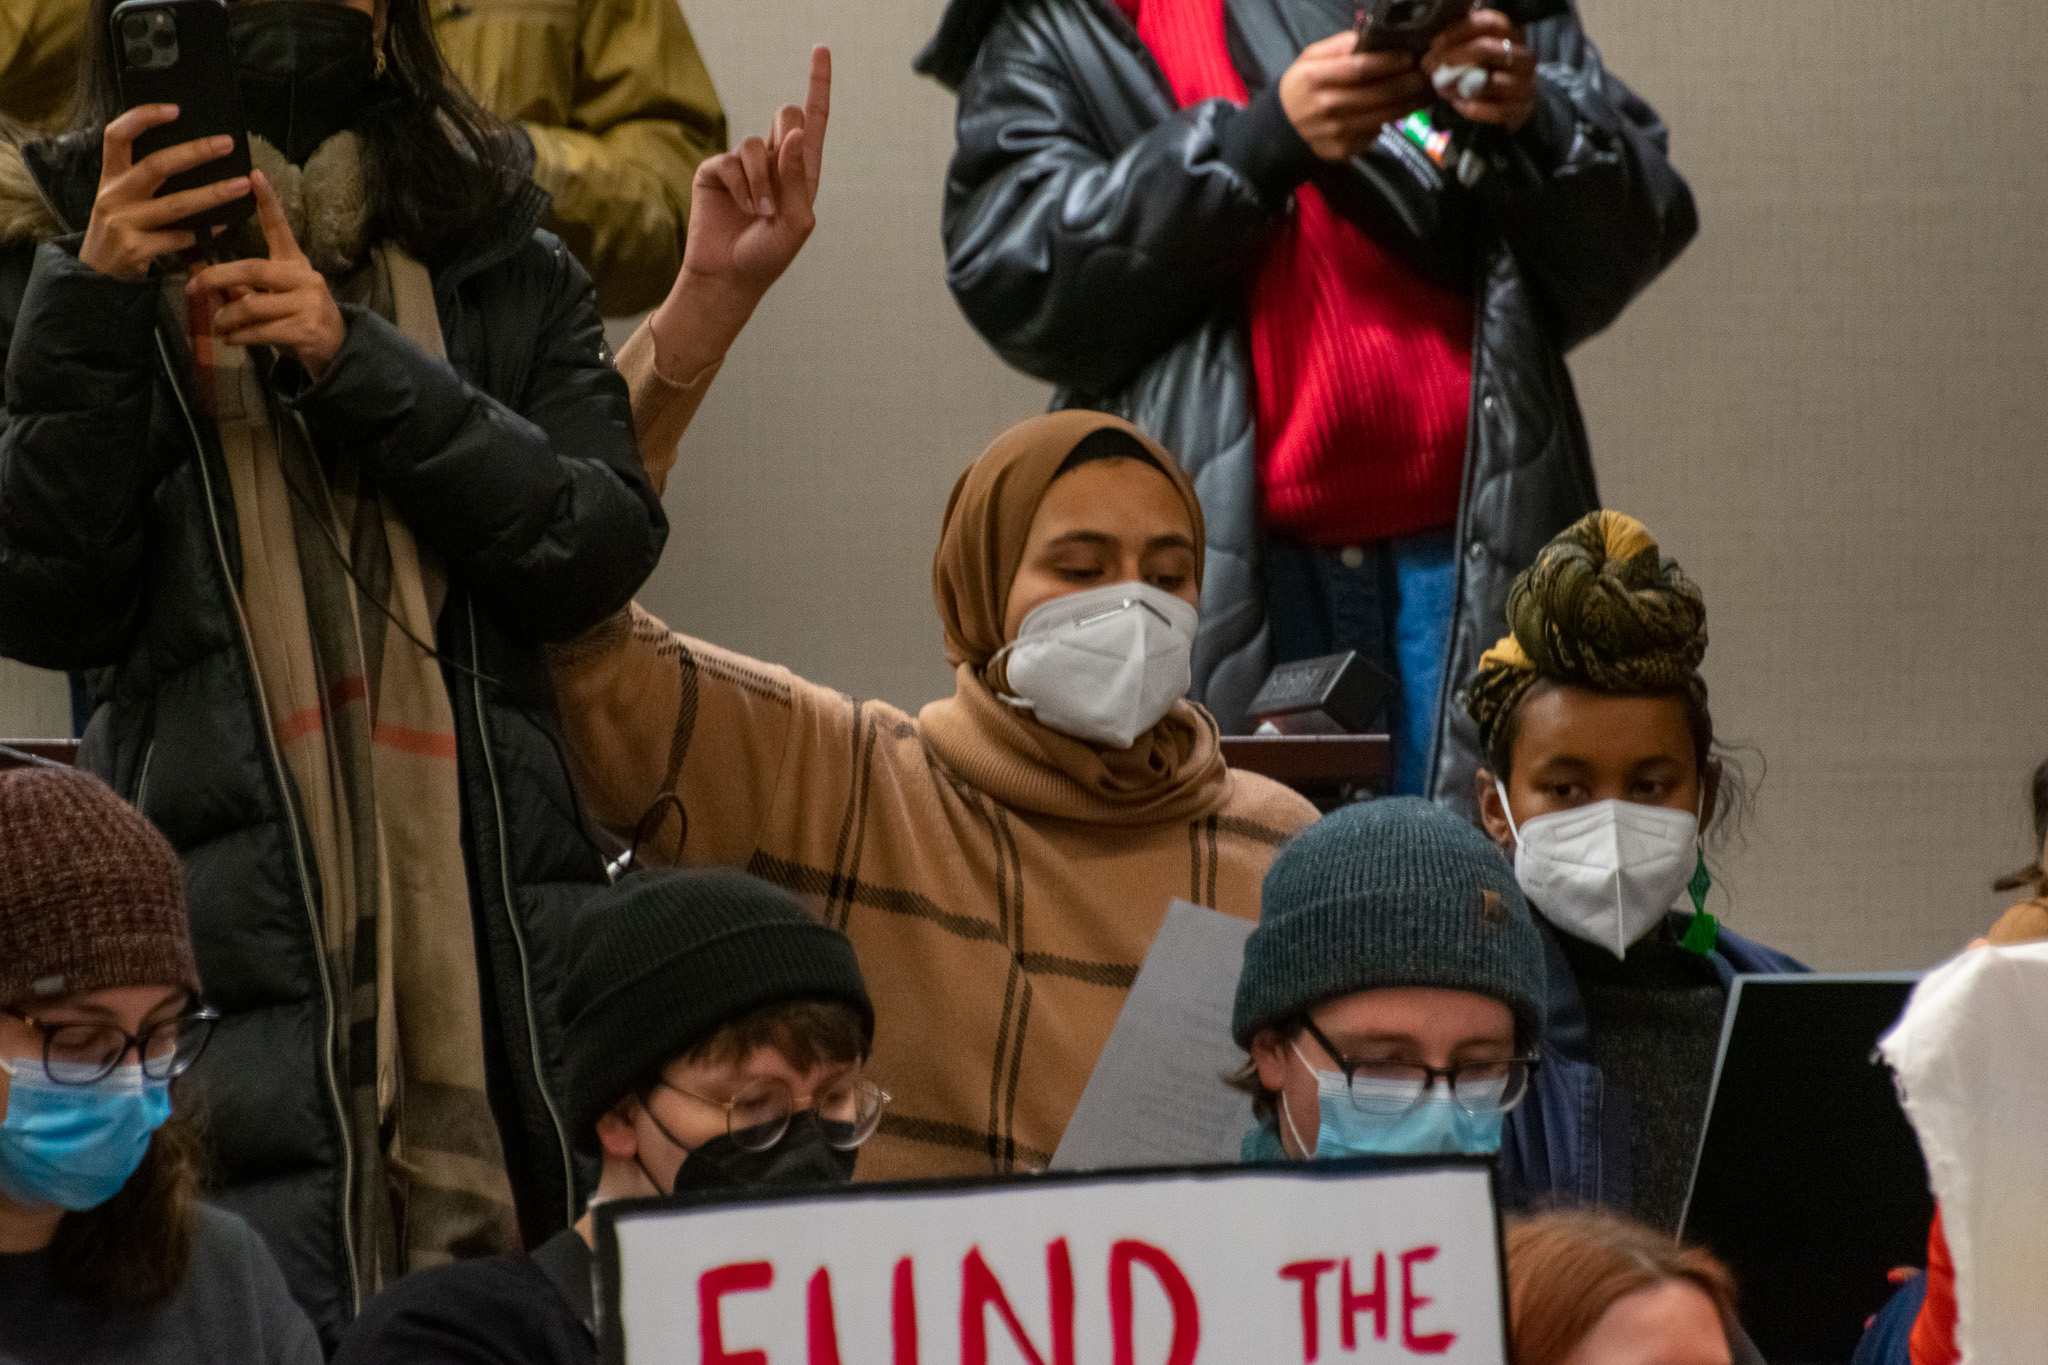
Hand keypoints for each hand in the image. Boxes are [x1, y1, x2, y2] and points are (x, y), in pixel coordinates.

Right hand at [79, 105, 249, 280]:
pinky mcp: (135, 249)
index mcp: (109, 176)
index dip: (143, 118)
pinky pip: (178, 238)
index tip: (175, 109)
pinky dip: (204, 232)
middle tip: (226, 143)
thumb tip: (192, 155)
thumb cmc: (120, 230)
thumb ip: (145, 181)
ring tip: (241, 185)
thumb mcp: (121, 199)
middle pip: (155, 166)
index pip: (117, 135)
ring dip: (212, 194)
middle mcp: (113, 195)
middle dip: (194, 153)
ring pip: (175, 205)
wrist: (96, 276)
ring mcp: (123, 223)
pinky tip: (225, 225)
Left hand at [186, 169, 346, 380]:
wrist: (336, 348)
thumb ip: (247, 286)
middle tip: (193, 286)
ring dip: (227, 317)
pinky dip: (239, 336)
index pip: (280, 228)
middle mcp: (305, 278)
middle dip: (217, 278)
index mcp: (295, 263)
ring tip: (218, 324)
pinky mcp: (306, 330)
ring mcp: (308, 304)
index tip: (254, 174)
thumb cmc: (298, 315)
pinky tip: (231, 339)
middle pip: (253, 270)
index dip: (268, 202)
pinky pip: (260, 331)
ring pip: (252, 306)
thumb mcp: (276, 295)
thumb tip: (209, 281)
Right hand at [649, 45, 829, 380]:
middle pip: (786, 116)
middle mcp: (774, 162)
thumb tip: (796, 133)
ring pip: (757, 142)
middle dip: (787, 138)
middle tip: (780, 174)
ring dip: (762, 180)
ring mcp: (743, 165)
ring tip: (761, 211)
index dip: (818, 85)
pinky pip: (730, 159)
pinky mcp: (715, 171)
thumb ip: (797, 177)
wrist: (729, 277)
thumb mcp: (796, 222)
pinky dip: (740, 185)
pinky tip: (742, 208)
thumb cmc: (768, 256)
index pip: (814, 121)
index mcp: (802, 172)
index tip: (821, 50)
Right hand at [1278, 32, 1431, 162]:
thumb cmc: (1302, 86)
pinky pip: (1375, 133)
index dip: (1389, 62)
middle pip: (1378, 94)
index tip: (1411, 56)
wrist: (1281, 128)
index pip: (1360, 68)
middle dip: (1409, 84)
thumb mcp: (1311, 57)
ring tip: (1425, 92)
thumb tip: (1373, 38)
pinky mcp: (1344, 150)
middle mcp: (1326, 107)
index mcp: (1316, 78)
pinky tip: (1404, 110)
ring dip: (1410, 104)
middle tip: (1428, 75)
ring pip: (1383, 116)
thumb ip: (1340, 46)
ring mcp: (1336, 132)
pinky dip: (1392, 121)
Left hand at [1423, 10, 1537, 132]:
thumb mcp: (1478, 55)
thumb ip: (1461, 47)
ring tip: (1442, 89)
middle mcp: (1524, 57)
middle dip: (1454, 56)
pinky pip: (1492, 109)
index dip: (1459, 32)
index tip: (1436, 44)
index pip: (1489, 23)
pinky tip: (1457, 103)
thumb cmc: (1489, 74)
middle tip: (1432, 66)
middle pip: (1487, 48)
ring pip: (1488, 81)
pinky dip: (1470, 107)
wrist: (1513, 105)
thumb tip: (1433, 54)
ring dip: (1458, 85)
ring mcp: (1525, 84)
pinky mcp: (1519, 110)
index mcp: (1514, 35)